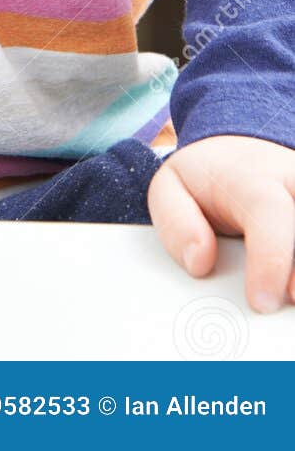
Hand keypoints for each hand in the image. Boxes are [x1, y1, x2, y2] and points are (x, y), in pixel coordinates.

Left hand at [148, 134, 294, 312]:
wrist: (237, 151)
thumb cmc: (208, 177)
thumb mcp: (172, 186)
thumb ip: (177, 222)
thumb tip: (200, 262)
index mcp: (252, 179)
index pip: (269, 212)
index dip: (271, 259)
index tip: (261, 300)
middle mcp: (294, 183)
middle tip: (293, 301)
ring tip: (294, 302)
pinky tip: (294, 286)